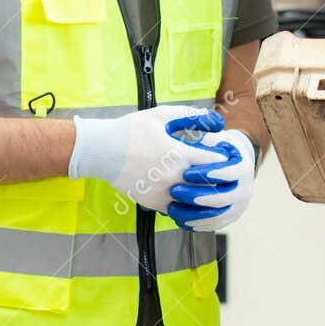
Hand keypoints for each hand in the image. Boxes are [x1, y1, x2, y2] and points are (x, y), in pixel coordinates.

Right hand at [67, 106, 228, 212]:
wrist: (101, 151)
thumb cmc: (131, 130)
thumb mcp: (161, 115)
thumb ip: (191, 115)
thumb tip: (216, 121)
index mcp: (180, 155)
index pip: (216, 162)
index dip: (223, 158)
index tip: (222, 154)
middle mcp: (175, 177)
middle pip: (210, 185)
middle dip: (217, 177)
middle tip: (219, 171)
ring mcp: (165, 193)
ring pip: (197, 202)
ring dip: (204, 194)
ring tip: (205, 185)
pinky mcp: (154, 204)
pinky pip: (179, 210)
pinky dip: (187, 203)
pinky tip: (187, 194)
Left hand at [167, 128, 255, 230]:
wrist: (229, 164)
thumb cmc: (215, 148)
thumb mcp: (211, 138)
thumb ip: (203, 137)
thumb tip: (194, 135)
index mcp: (243, 167)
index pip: (230, 172)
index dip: (208, 174)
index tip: (185, 173)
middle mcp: (245, 188)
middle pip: (224, 197)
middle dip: (197, 196)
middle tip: (174, 192)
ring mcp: (239, 205)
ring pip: (218, 215)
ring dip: (194, 214)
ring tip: (172, 209)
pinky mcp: (230, 217)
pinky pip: (214, 225)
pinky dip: (196, 224)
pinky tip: (179, 219)